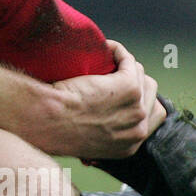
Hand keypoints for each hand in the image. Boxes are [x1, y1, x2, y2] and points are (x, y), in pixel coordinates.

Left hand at [36, 41, 161, 157]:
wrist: (46, 120)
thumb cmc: (53, 128)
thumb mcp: (84, 141)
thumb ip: (100, 134)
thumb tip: (97, 124)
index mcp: (129, 147)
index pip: (150, 117)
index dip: (137, 99)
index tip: (119, 90)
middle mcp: (138, 130)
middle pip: (150, 93)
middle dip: (134, 79)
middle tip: (111, 71)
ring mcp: (137, 108)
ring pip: (140, 75)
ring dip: (124, 64)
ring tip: (105, 58)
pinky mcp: (129, 86)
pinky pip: (128, 60)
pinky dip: (117, 51)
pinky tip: (104, 48)